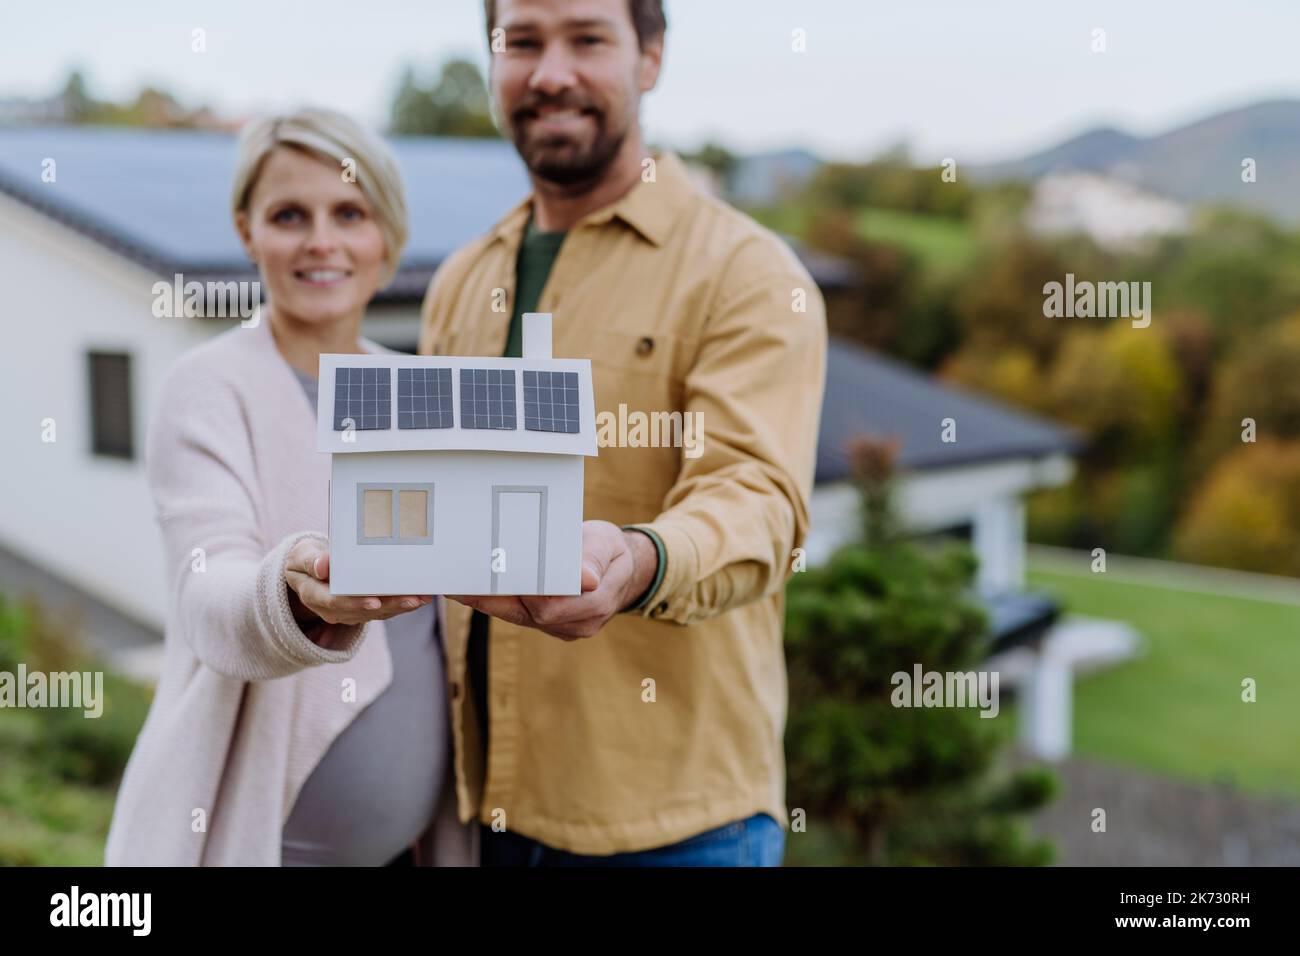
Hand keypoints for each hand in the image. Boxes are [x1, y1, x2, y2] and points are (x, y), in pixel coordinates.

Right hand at [284, 537, 432, 647]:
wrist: (310, 569)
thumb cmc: (307, 558)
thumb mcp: (302, 555)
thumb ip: (310, 560)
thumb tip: (323, 566)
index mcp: (314, 595)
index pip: (335, 602)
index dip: (356, 603)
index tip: (374, 601)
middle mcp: (333, 608)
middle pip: (363, 610)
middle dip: (389, 605)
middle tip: (411, 599)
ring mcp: (349, 611)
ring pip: (377, 612)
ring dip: (400, 606)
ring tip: (421, 598)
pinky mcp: (364, 609)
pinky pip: (384, 609)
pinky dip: (402, 604)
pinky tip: (420, 598)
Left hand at [449, 520, 656, 640]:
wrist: (619, 569)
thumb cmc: (609, 549)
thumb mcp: (608, 542)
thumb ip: (595, 557)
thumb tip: (586, 579)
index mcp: (597, 602)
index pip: (549, 603)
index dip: (518, 591)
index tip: (489, 576)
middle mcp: (580, 623)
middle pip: (527, 614)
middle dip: (493, 596)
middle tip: (457, 578)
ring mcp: (564, 628)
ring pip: (518, 617)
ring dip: (488, 601)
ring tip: (455, 582)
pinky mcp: (550, 626)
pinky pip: (518, 617)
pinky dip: (496, 603)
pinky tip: (472, 589)